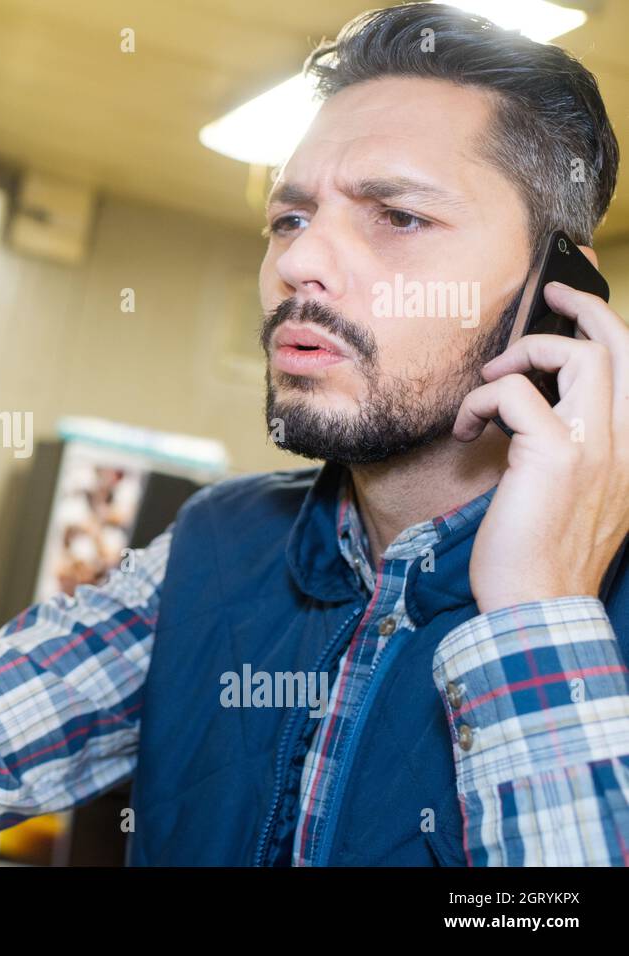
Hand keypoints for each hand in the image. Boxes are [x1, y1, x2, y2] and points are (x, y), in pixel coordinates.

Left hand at [454, 281, 628, 612]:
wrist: (540, 607)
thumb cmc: (544, 558)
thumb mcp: (576, 499)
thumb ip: (573, 452)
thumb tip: (534, 410)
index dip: (608, 330)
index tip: (573, 310)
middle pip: (622, 347)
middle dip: (584, 306)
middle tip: (549, 291)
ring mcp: (598, 446)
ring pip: (578, 356)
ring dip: (524, 354)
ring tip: (490, 383)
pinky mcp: (555, 454)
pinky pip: (514, 395)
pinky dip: (480, 402)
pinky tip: (464, 432)